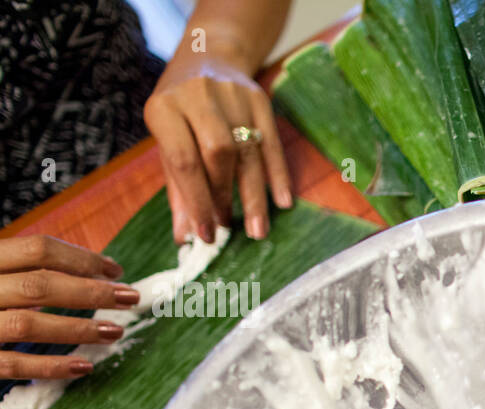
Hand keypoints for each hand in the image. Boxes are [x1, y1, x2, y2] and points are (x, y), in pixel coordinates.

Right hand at [0, 235, 138, 380]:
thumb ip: (21, 269)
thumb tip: (89, 270)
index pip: (36, 249)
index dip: (81, 258)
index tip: (115, 269)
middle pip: (40, 285)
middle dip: (91, 291)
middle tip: (131, 298)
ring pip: (28, 324)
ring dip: (78, 329)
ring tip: (115, 332)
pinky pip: (11, 365)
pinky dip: (49, 366)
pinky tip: (82, 367)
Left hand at [145, 56, 291, 243]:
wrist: (208, 57)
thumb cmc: (182, 110)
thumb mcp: (169, 140)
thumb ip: (178, 187)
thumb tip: (185, 236)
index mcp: (164, 108)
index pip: (183, 161)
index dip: (196, 201)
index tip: (205, 235)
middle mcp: (197, 97)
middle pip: (218, 154)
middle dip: (224, 196)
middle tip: (230, 228)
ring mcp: (232, 95)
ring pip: (248, 152)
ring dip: (253, 196)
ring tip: (257, 230)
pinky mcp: (259, 99)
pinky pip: (272, 144)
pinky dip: (278, 175)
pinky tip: (282, 202)